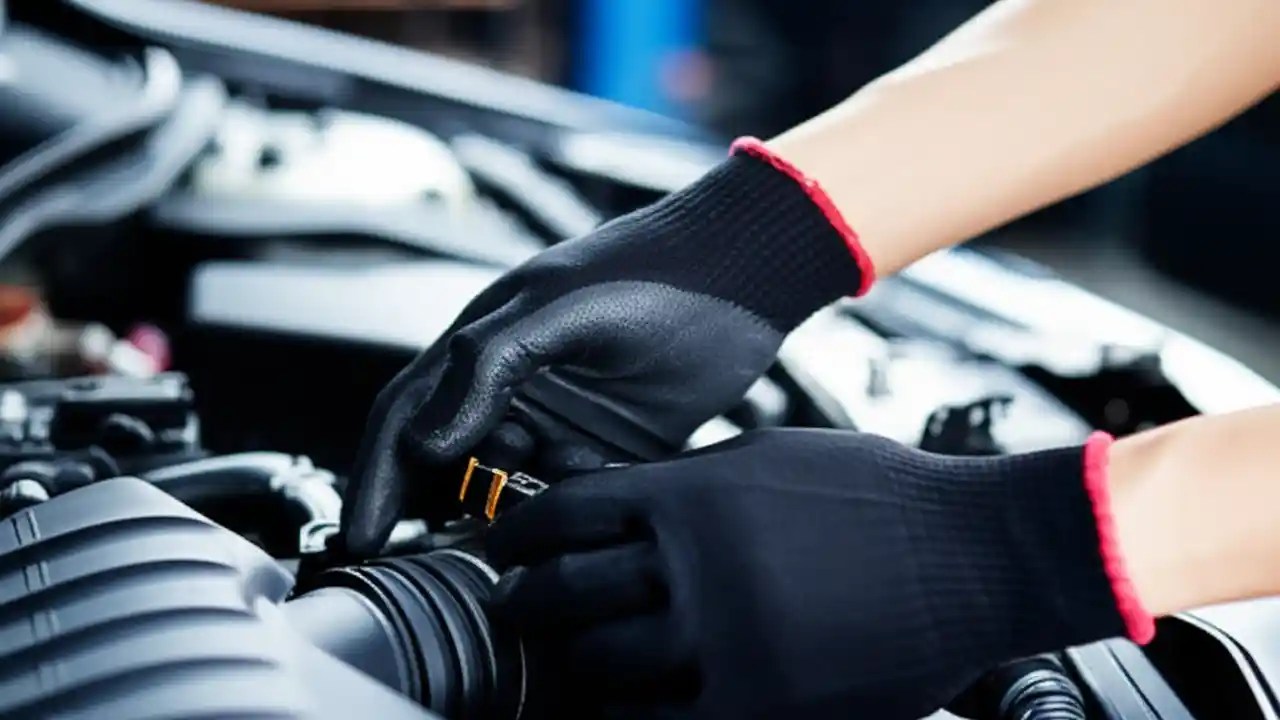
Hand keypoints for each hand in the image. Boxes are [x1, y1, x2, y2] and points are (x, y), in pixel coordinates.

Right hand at [337, 140, 872, 558]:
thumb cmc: (649, 272)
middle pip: (454, 465)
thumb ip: (490, 364)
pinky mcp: (611, 445)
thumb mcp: (563, 307)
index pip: (407, 419)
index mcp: (482, 344)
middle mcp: (511, 388)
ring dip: (526, 498)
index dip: (376, 479)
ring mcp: (560, 418)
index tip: (360, 539)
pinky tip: (604, 465)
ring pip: (515, 486)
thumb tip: (427, 442)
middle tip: (459, 546)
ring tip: (564, 470)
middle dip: (452, 505)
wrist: (743, 274)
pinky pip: (572, 493)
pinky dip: (577, 493)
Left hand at [485, 428, 1153, 718]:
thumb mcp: (771, 457)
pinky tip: (618, 714)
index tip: (501, 548)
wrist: (971, 553)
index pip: (565, 514)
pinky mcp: (760, 703)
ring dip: (570, 669)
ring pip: (602, 666)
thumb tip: (617, 498)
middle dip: (522, 604)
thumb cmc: (879, 493)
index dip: (519, 534)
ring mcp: (723, 639)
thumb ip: (689, 480)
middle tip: (511, 611)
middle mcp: (693, 565)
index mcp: (692, 493)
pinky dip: (627, 719)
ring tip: (557, 670)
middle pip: (565, 592)